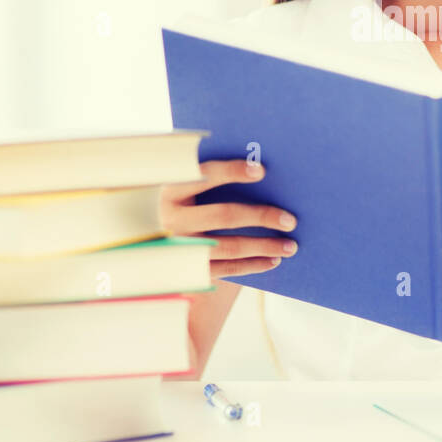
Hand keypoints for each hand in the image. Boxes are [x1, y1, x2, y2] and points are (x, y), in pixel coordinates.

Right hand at [159, 159, 298, 281]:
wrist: (150, 242)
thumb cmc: (181, 206)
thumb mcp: (182, 188)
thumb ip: (209, 178)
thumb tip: (260, 171)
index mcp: (170, 190)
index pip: (204, 175)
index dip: (232, 171)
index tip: (262, 171)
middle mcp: (171, 220)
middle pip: (224, 215)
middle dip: (261, 216)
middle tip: (290, 220)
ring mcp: (180, 248)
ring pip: (229, 246)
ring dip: (264, 246)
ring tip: (291, 245)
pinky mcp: (188, 271)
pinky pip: (227, 268)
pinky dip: (253, 264)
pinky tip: (273, 259)